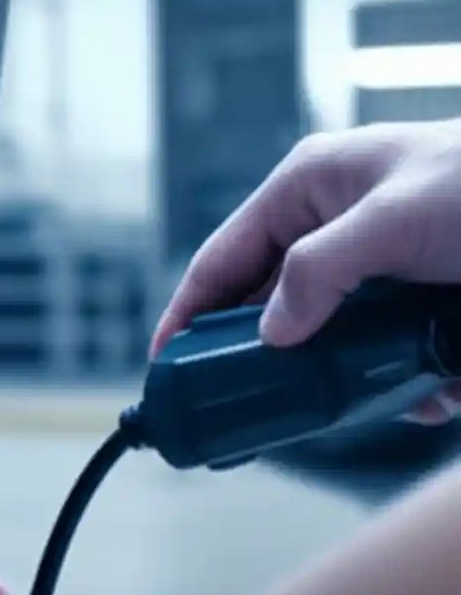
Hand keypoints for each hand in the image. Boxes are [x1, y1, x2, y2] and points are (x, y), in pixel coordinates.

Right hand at [151, 119, 460, 423]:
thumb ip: (319, 271)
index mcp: (307, 188)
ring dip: (341, 377)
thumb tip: (272, 333)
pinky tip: (430, 392)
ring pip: (325, 337)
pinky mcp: (412, 302)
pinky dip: (399, 380)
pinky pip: (380, 350)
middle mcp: (331, 226)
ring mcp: (373, 267)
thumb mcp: (393, 221)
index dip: (187, 312)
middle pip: (267, 304)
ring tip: (359, 404)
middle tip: (249, 406)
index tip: (165, 365)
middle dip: (267, 357)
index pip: (223, 258)